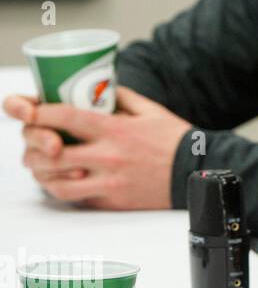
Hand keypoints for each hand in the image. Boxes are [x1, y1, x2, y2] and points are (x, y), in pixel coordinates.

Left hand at [4, 87, 188, 209]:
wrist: (197, 172)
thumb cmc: (175, 140)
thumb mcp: (151, 110)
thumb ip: (121, 96)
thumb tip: (97, 86)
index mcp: (116, 130)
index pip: (65, 118)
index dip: (40, 113)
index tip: (31, 111)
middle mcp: (108, 157)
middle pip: (51, 154)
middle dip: (33, 147)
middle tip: (33, 143)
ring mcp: (108, 182)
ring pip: (56, 182)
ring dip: (42, 173)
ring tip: (42, 165)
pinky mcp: (112, 201)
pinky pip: (75, 198)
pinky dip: (62, 189)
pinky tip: (62, 180)